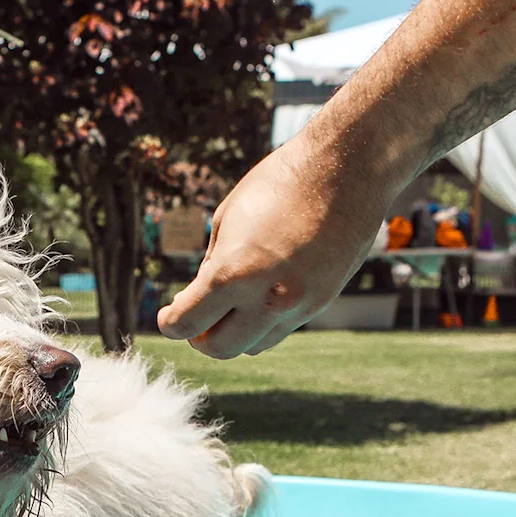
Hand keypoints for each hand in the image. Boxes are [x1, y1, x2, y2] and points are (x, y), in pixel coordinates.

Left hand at [157, 129, 400, 357]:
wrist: (348, 167)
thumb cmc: (281, 182)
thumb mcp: (229, 218)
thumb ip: (213, 265)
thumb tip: (200, 298)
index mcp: (233, 273)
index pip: (187, 324)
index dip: (170, 324)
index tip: (168, 317)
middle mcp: (268, 298)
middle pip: (221, 348)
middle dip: (200, 337)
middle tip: (195, 319)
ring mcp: (299, 305)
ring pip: (253, 345)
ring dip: (234, 333)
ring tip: (226, 308)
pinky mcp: (322, 301)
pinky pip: (281, 329)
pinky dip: (262, 322)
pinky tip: (257, 297)